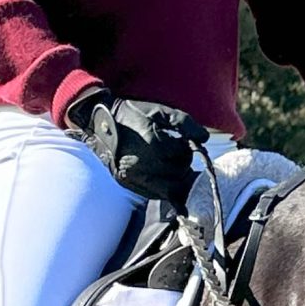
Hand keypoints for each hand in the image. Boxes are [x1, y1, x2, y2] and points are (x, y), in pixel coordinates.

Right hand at [65, 92, 208, 203]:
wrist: (100, 123)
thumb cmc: (132, 114)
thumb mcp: (160, 111)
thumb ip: (185, 123)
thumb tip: (204, 138)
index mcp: (154, 144)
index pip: (183, 154)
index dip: (186, 147)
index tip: (181, 141)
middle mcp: (145, 164)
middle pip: (179, 172)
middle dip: (182, 162)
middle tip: (175, 152)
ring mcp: (136, 177)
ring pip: (170, 188)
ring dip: (175, 177)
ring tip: (168, 162)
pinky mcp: (129, 184)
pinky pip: (155, 194)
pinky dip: (163, 187)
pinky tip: (160, 174)